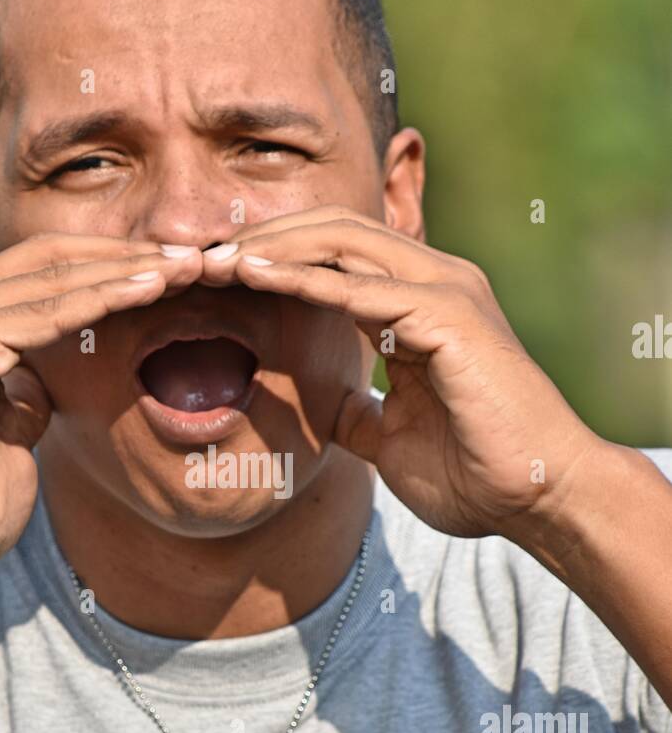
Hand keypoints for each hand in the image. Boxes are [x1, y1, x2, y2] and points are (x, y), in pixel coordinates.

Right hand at [0, 234, 200, 582]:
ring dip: (123, 270)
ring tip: (185, 267)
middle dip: (122, 253)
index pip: (34, 266)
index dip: (103, 261)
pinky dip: (101, 300)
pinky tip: (150, 292)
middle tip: (190, 256)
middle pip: (43, 257)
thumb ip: (23, 391)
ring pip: (49, 277)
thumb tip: (48, 381)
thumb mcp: (7, 429)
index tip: (166, 270)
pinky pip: (43, 314)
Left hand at [202, 206, 601, 539]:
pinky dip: (302, 278)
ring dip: (270, 247)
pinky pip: (360, 285)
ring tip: (210, 261)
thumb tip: (322, 408)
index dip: (273, 258)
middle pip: (332, 231)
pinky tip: (252, 277)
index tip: (212, 280)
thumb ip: (357, 410)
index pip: (336, 256)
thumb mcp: (389, 439)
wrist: (538, 501)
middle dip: (260, 239)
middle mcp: (436, 280)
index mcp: (422, 302)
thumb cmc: (475, 474)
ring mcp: (446, 291)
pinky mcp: (448, 315)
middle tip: (194, 259)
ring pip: (342, 241)